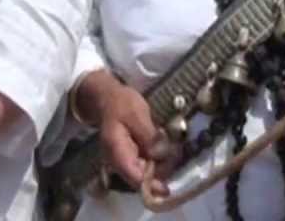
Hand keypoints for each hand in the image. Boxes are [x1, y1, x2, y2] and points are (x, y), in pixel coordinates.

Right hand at [80, 71, 169, 195]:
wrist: (108, 99)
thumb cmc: (121, 104)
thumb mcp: (136, 113)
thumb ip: (148, 134)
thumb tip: (161, 154)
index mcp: (117, 152)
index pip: (134, 177)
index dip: (151, 185)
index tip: (168, 186)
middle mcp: (119, 162)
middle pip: (141, 179)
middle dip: (161, 173)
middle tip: (176, 157)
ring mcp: (125, 161)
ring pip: (145, 174)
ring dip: (161, 167)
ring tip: (174, 151)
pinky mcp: (132, 157)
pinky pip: (146, 166)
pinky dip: (158, 161)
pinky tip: (167, 149)